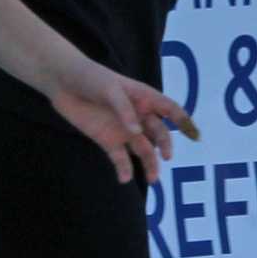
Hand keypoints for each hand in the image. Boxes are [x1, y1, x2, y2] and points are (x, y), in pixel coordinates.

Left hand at [44, 55, 196, 185]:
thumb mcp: (109, 89)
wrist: (62, 82)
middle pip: (159, 133)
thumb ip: (124, 110)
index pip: (170, 110)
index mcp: (144, 98)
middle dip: (165, 145)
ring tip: (152, 179)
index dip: (184, 121)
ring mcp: (124, 130)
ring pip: (143, 150)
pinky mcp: (107, 141)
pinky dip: (124, 169)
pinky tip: (124, 179)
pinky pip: (120, 159)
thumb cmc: (91, 77)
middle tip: (166, 157)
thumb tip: (137, 132)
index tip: (194, 136)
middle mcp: (138, 116)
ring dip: (149, 164)